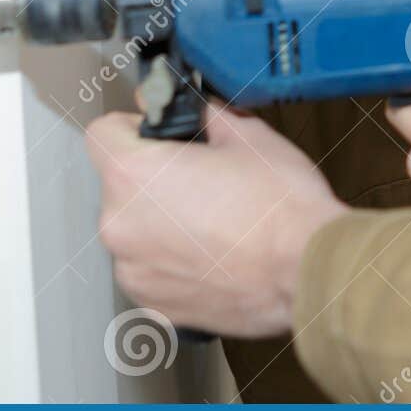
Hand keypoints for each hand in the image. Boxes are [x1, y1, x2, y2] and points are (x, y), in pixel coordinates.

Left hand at [85, 103, 345, 337]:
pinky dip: (174, 261)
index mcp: (135, 174)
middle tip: (207, 180)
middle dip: (155, 179)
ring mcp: (133, 270)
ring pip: (136, 229)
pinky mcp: (153, 304)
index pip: (102, 133)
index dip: (134, 127)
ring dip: (162, 223)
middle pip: (120, 185)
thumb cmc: (281, 206)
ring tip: (217, 224)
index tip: (165, 136)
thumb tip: (188, 106)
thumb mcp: (249, 136)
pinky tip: (217, 256)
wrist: (308, 272)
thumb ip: (203, 114)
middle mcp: (120, 224)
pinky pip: (151, 268)